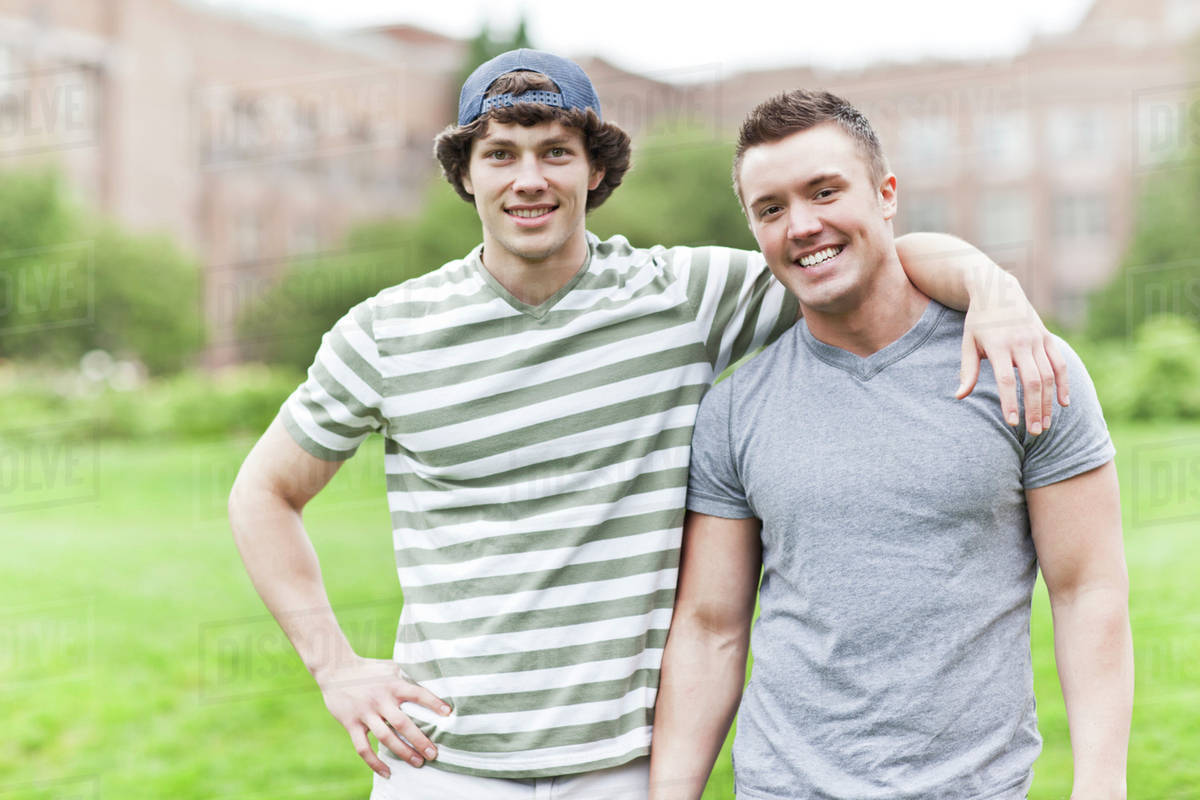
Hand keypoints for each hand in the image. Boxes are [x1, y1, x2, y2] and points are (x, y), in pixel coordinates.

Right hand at [315, 654, 451, 778]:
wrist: (336, 669)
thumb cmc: (369, 669)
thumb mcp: (390, 668)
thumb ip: (407, 676)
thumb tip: (432, 681)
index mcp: (393, 684)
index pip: (417, 693)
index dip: (433, 703)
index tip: (448, 714)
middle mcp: (380, 699)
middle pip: (402, 723)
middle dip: (419, 740)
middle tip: (434, 754)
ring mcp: (365, 713)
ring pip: (385, 737)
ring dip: (403, 752)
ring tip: (418, 763)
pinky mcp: (351, 723)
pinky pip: (363, 748)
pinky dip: (375, 763)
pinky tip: (388, 773)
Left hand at [957, 273, 1069, 434]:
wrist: (997, 290)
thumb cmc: (978, 322)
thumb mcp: (968, 343)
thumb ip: (968, 371)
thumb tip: (960, 397)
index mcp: (998, 345)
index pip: (1007, 379)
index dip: (1010, 402)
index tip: (1012, 422)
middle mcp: (1020, 342)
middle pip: (1032, 381)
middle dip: (1034, 408)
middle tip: (1033, 432)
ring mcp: (1036, 339)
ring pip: (1048, 375)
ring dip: (1048, 402)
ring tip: (1045, 425)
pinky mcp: (1047, 337)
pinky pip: (1059, 363)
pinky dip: (1063, 383)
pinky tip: (1063, 403)